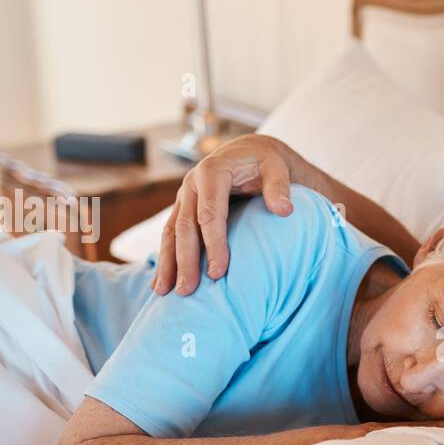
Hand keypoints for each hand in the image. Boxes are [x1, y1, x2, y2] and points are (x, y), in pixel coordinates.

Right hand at [154, 134, 298, 295]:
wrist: (249, 152)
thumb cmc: (265, 163)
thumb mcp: (276, 168)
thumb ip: (279, 186)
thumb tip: (283, 210)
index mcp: (212, 173)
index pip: (211, 214)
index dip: (214, 244)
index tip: (218, 273)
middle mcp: (192, 184)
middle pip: (185, 227)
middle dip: (185, 260)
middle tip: (187, 291)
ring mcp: (184, 197)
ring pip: (171, 232)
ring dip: (167, 263)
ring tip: (164, 292)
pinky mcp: (182, 208)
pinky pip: (170, 234)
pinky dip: (165, 258)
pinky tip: (159, 282)